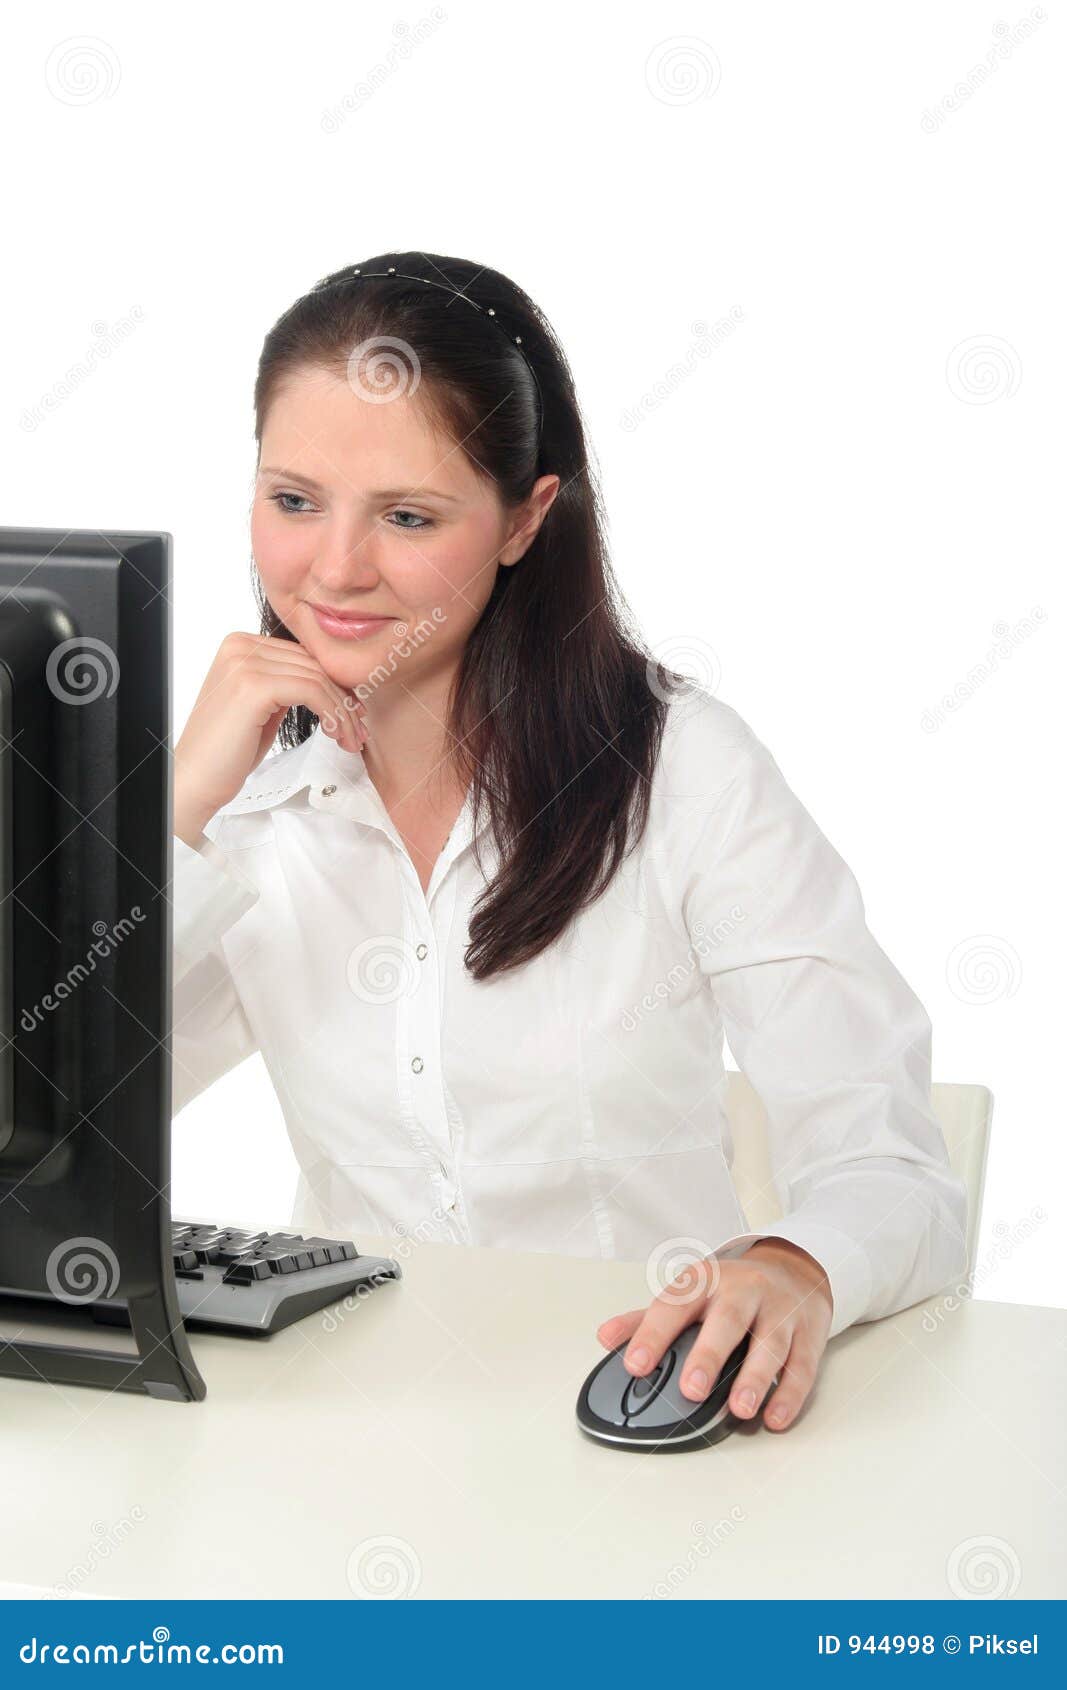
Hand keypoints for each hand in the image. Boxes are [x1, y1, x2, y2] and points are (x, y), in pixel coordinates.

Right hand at [173, 631, 366, 844]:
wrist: (196, 779)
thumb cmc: (229, 750)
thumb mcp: (263, 706)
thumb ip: (288, 684)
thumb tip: (333, 683)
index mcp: (239, 644)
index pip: (303, 655)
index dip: (334, 684)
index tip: (354, 713)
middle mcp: (239, 645)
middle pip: (312, 664)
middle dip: (343, 699)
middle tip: (358, 730)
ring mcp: (244, 663)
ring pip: (317, 679)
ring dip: (342, 712)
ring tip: (351, 740)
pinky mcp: (254, 686)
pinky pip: (312, 691)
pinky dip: (332, 714)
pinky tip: (336, 735)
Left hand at [595, 1238, 832, 1430]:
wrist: (794, 1265)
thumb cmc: (734, 1286)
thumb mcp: (691, 1292)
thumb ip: (647, 1318)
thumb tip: (605, 1337)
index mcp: (707, 1281)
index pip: (675, 1304)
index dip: (652, 1334)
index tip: (635, 1364)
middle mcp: (745, 1290)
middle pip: (727, 1320)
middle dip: (708, 1355)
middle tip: (691, 1390)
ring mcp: (780, 1309)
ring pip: (770, 1343)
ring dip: (755, 1378)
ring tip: (740, 1409)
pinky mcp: (809, 1330)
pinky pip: (802, 1363)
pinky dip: (791, 1392)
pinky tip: (776, 1416)